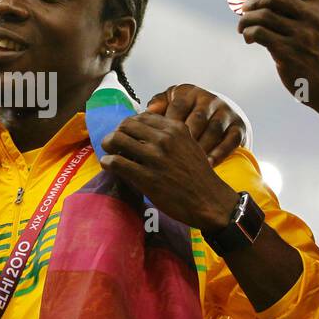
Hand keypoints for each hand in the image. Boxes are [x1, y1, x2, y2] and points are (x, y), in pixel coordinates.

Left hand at [100, 113, 236, 231]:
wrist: (210, 201)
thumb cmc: (199, 175)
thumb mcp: (190, 145)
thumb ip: (171, 135)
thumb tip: (146, 130)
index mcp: (175, 129)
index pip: (141, 117)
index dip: (130, 125)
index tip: (128, 135)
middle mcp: (164, 139)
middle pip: (125, 124)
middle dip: (117, 133)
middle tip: (114, 144)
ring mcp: (155, 158)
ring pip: (117, 139)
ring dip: (108, 145)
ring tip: (109, 153)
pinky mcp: (147, 178)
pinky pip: (116, 162)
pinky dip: (108, 162)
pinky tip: (109, 166)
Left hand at [145, 83, 246, 164]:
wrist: (217, 119)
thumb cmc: (185, 115)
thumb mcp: (171, 106)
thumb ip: (158, 106)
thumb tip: (148, 111)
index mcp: (190, 93)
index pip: (178, 105)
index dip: (168, 123)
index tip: (157, 142)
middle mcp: (209, 99)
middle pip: (197, 117)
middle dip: (185, 138)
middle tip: (172, 156)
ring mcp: (226, 112)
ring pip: (214, 129)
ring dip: (202, 146)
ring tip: (189, 164)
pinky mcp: (239, 126)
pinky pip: (231, 140)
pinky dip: (220, 153)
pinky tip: (208, 164)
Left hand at [236, 0, 318, 110]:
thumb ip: (302, 11)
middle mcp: (311, 17)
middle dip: (255, 1)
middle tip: (247, 10)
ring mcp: (300, 35)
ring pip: (263, 15)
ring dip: (246, 19)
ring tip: (243, 27)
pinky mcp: (287, 52)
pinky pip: (259, 33)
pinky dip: (248, 32)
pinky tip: (248, 38)